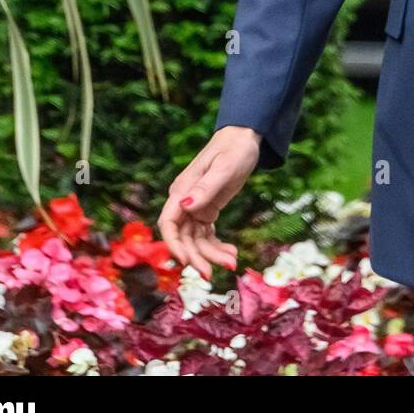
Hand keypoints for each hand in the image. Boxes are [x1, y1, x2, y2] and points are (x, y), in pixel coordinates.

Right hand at [158, 126, 259, 279]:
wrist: (244, 138)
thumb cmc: (234, 148)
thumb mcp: (224, 168)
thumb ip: (205, 188)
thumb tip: (186, 206)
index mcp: (182, 191)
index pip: (168, 223)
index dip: (174, 245)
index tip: (187, 262)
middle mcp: (184, 202)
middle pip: (182, 237)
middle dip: (196, 257)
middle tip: (212, 274)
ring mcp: (195, 207)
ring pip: (196, 240)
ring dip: (210, 254)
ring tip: (231, 263)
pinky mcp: (207, 210)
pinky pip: (206, 235)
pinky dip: (216, 246)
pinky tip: (231, 253)